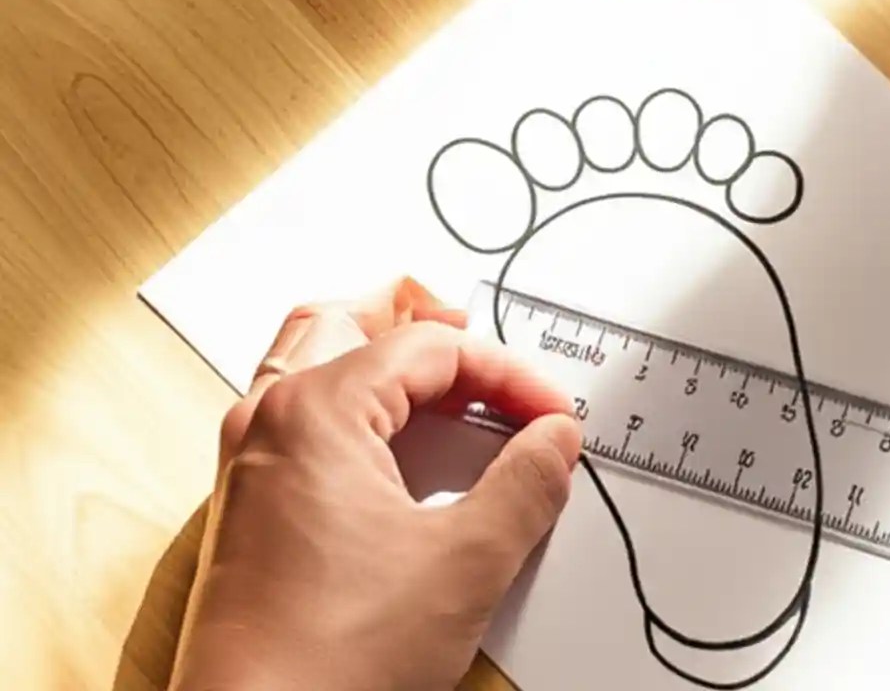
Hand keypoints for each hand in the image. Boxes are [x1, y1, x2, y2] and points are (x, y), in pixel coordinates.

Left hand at [169, 278, 581, 690]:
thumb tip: (554, 440)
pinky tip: (390, 437)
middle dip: (422, 318)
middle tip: (478, 336)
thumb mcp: (465, 562)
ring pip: (311, 358)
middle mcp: (269, 421)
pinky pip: (298, 413)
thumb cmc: (329, 660)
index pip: (430, 348)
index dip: (507, 372)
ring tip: (433, 367)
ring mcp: (250, 461)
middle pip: (350, 321)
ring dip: (378, 349)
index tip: (552, 412)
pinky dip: (352, 398)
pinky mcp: (251, 504)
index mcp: (315, 410)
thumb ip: (525, 485)